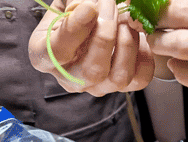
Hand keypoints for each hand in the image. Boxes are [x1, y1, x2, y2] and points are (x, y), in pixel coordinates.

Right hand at [28, 0, 153, 95]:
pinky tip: (136, 35)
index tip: (89, 8)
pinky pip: (139, 78)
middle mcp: (71, 78)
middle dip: (106, 34)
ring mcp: (98, 86)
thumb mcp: (66, 2)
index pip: (57, 52)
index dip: (75, 30)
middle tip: (111, 5)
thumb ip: (75, 4)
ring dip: (127, 43)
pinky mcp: (122, 87)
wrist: (91, 24)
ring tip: (126, 19)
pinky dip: (143, 54)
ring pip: (118, 77)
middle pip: (92, 70)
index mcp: (44, 56)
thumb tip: (92, 7)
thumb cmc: (74, 12)